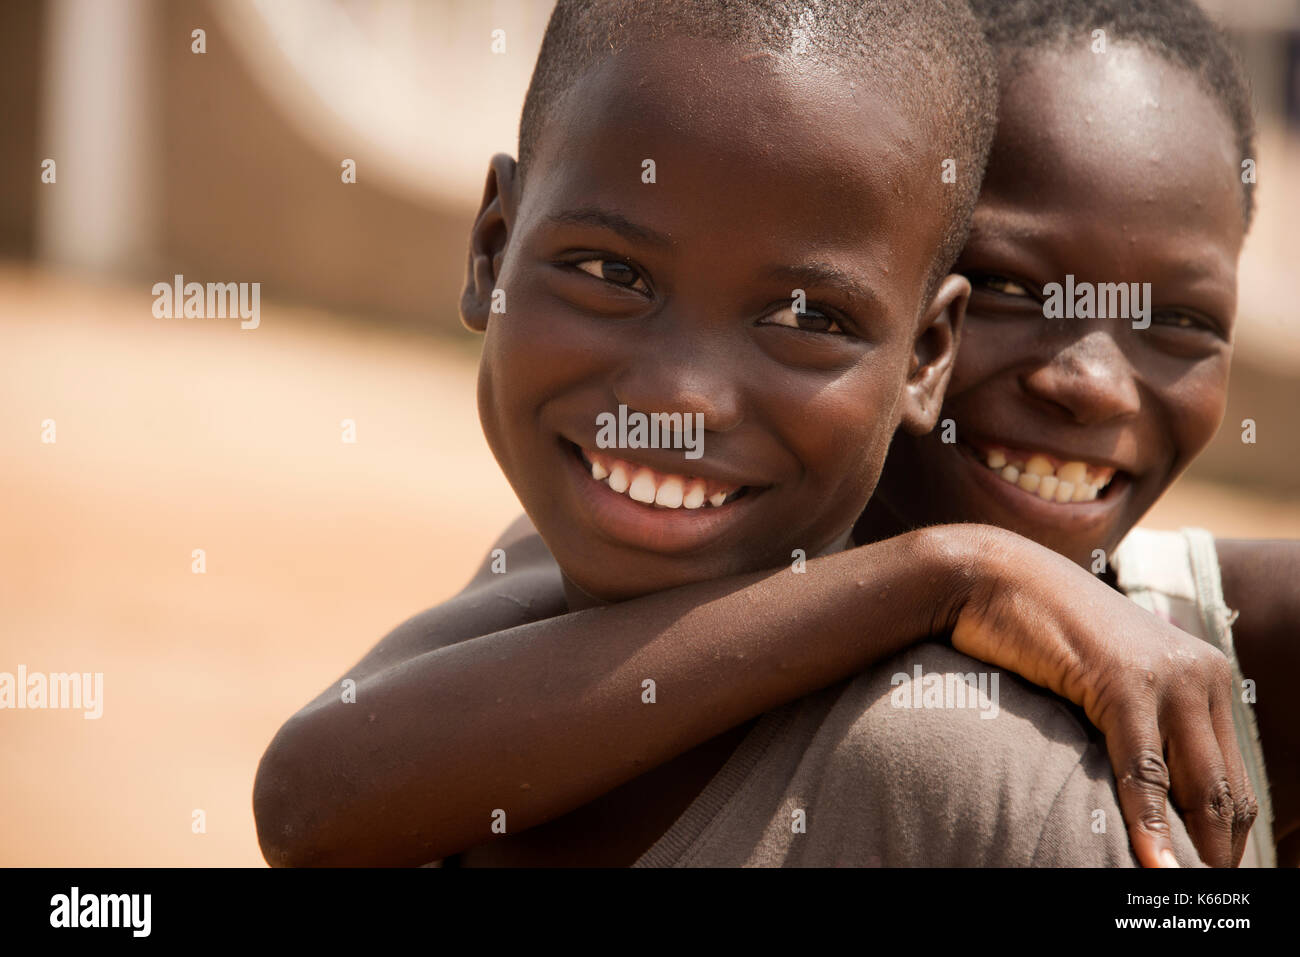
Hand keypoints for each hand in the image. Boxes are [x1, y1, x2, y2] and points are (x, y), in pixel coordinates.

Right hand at [947, 526, 1257, 867]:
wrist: (992, 575)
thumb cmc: (1035, 631)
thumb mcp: (1101, 679)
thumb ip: (1135, 724)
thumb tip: (1142, 795)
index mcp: (1205, 676)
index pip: (1231, 780)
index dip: (1223, 839)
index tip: (1200, 877)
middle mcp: (1202, 674)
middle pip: (1225, 791)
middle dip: (1215, 854)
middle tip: (1189, 896)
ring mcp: (1168, 676)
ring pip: (1198, 787)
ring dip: (1192, 853)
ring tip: (1174, 894)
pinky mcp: (1124, 681)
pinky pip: (1143, 770)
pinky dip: (1148, 824)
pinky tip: (1148, 861)